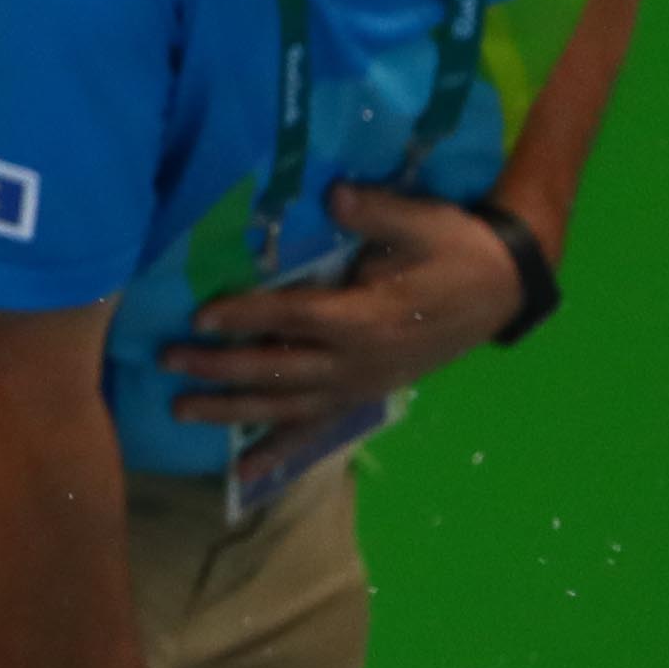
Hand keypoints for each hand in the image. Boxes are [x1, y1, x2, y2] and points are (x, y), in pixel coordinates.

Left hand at [164, 182, 524, 488]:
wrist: (502, 288)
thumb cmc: (455, 250)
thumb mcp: (422, 222)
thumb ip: (374, 212)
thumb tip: (333, 196)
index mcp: (366, 319)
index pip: (293, 318)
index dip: (245, 316)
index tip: (199, 315)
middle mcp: (357, 363)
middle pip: (277, 368)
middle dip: (218, 367)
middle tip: (166, 360)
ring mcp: (358, 386)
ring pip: (286, 406)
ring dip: (231, 410)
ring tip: (179, 411)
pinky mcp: (362, 396)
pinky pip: (315, 430)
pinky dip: (279, 451)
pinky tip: (243, 472)